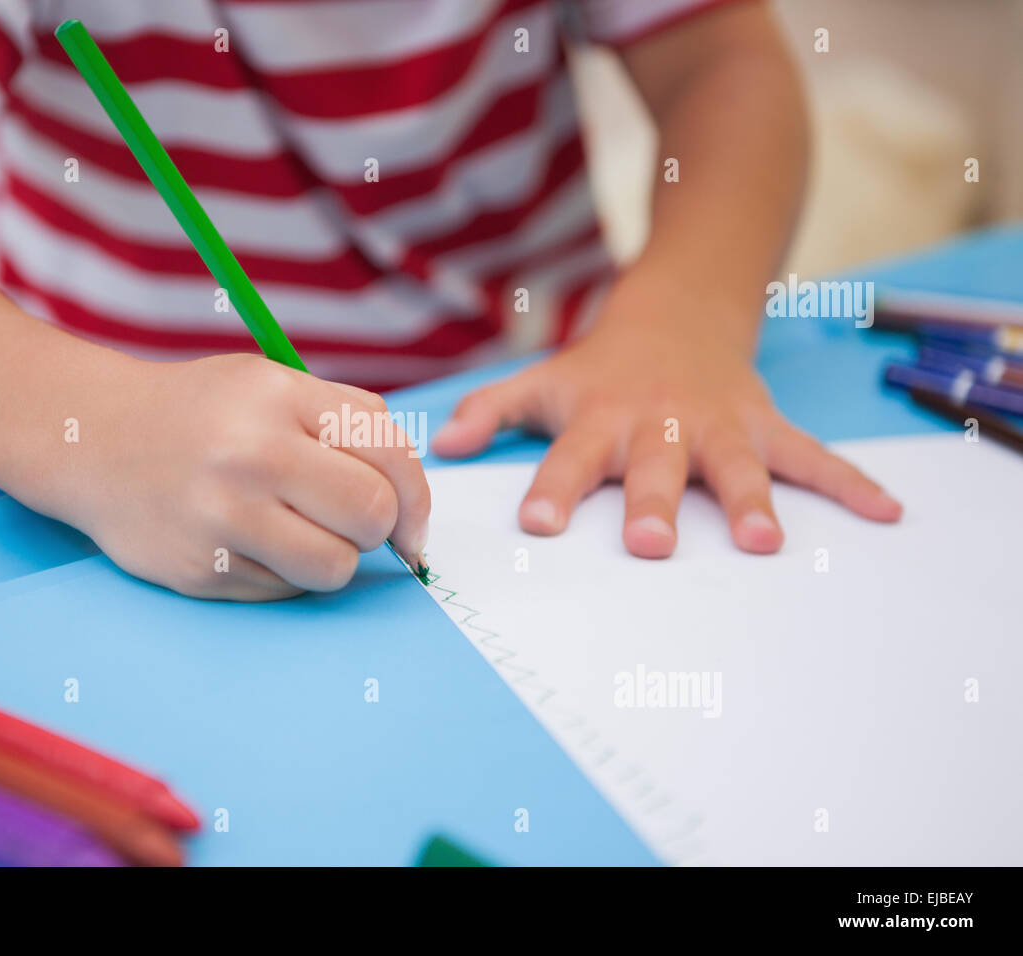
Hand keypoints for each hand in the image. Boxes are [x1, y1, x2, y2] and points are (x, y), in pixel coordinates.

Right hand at [31, 353, 429, 599]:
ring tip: (296, 533)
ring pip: (335, 568)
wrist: (93, 439)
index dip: (416, 499)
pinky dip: (282, 575)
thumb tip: (412, 503)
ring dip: (331, 559)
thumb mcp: (273, 385)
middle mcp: (252, 454)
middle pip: (371, 517)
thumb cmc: (203, 413)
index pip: (390, 456)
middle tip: (349, 525)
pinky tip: (247, 543)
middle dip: (376, 530)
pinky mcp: (199, 569)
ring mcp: (222, 516)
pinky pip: (284, 592)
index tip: (409, 523)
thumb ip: (349, 424)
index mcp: (280, 397)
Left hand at [430, 283, 900, 556]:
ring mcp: (716, 425)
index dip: (554, 489)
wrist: (680, 310)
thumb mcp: (544, 381)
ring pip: (737, 464)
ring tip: (764, 544)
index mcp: (600, 417)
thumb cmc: (602, 368)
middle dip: (652, 504)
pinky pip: (811, 455)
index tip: (540, 524)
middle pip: (653, 469)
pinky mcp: (764, 425)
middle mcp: (658, 424)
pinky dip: (850, 482)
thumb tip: (444, 447)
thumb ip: (493, 410)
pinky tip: (888, 512)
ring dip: (752, 501)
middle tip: (648, 544)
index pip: (568, 458)